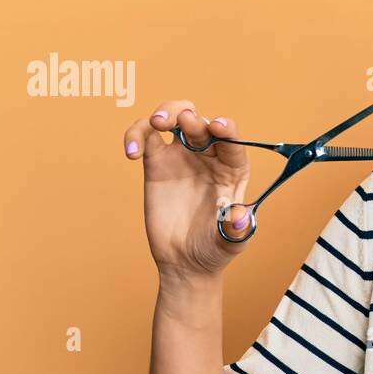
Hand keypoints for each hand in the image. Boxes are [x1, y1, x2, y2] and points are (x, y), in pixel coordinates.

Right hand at [123, 102, 254, 278]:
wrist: (185, 261)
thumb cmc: (215, 248)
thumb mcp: (231, 241)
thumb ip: (236, 228)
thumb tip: (240, 217)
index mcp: (233, 169)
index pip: (232, 141)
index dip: (227, 129)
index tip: (217, 126)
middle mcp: (209, 156)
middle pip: (201, 121)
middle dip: (191, 116)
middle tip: (181, 121)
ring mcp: (182, 156)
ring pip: (174, 118)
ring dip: (166, 112)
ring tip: (155, 123)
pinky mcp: (156, 162)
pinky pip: (146, 137)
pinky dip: (137, 135)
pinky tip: (132, 152)